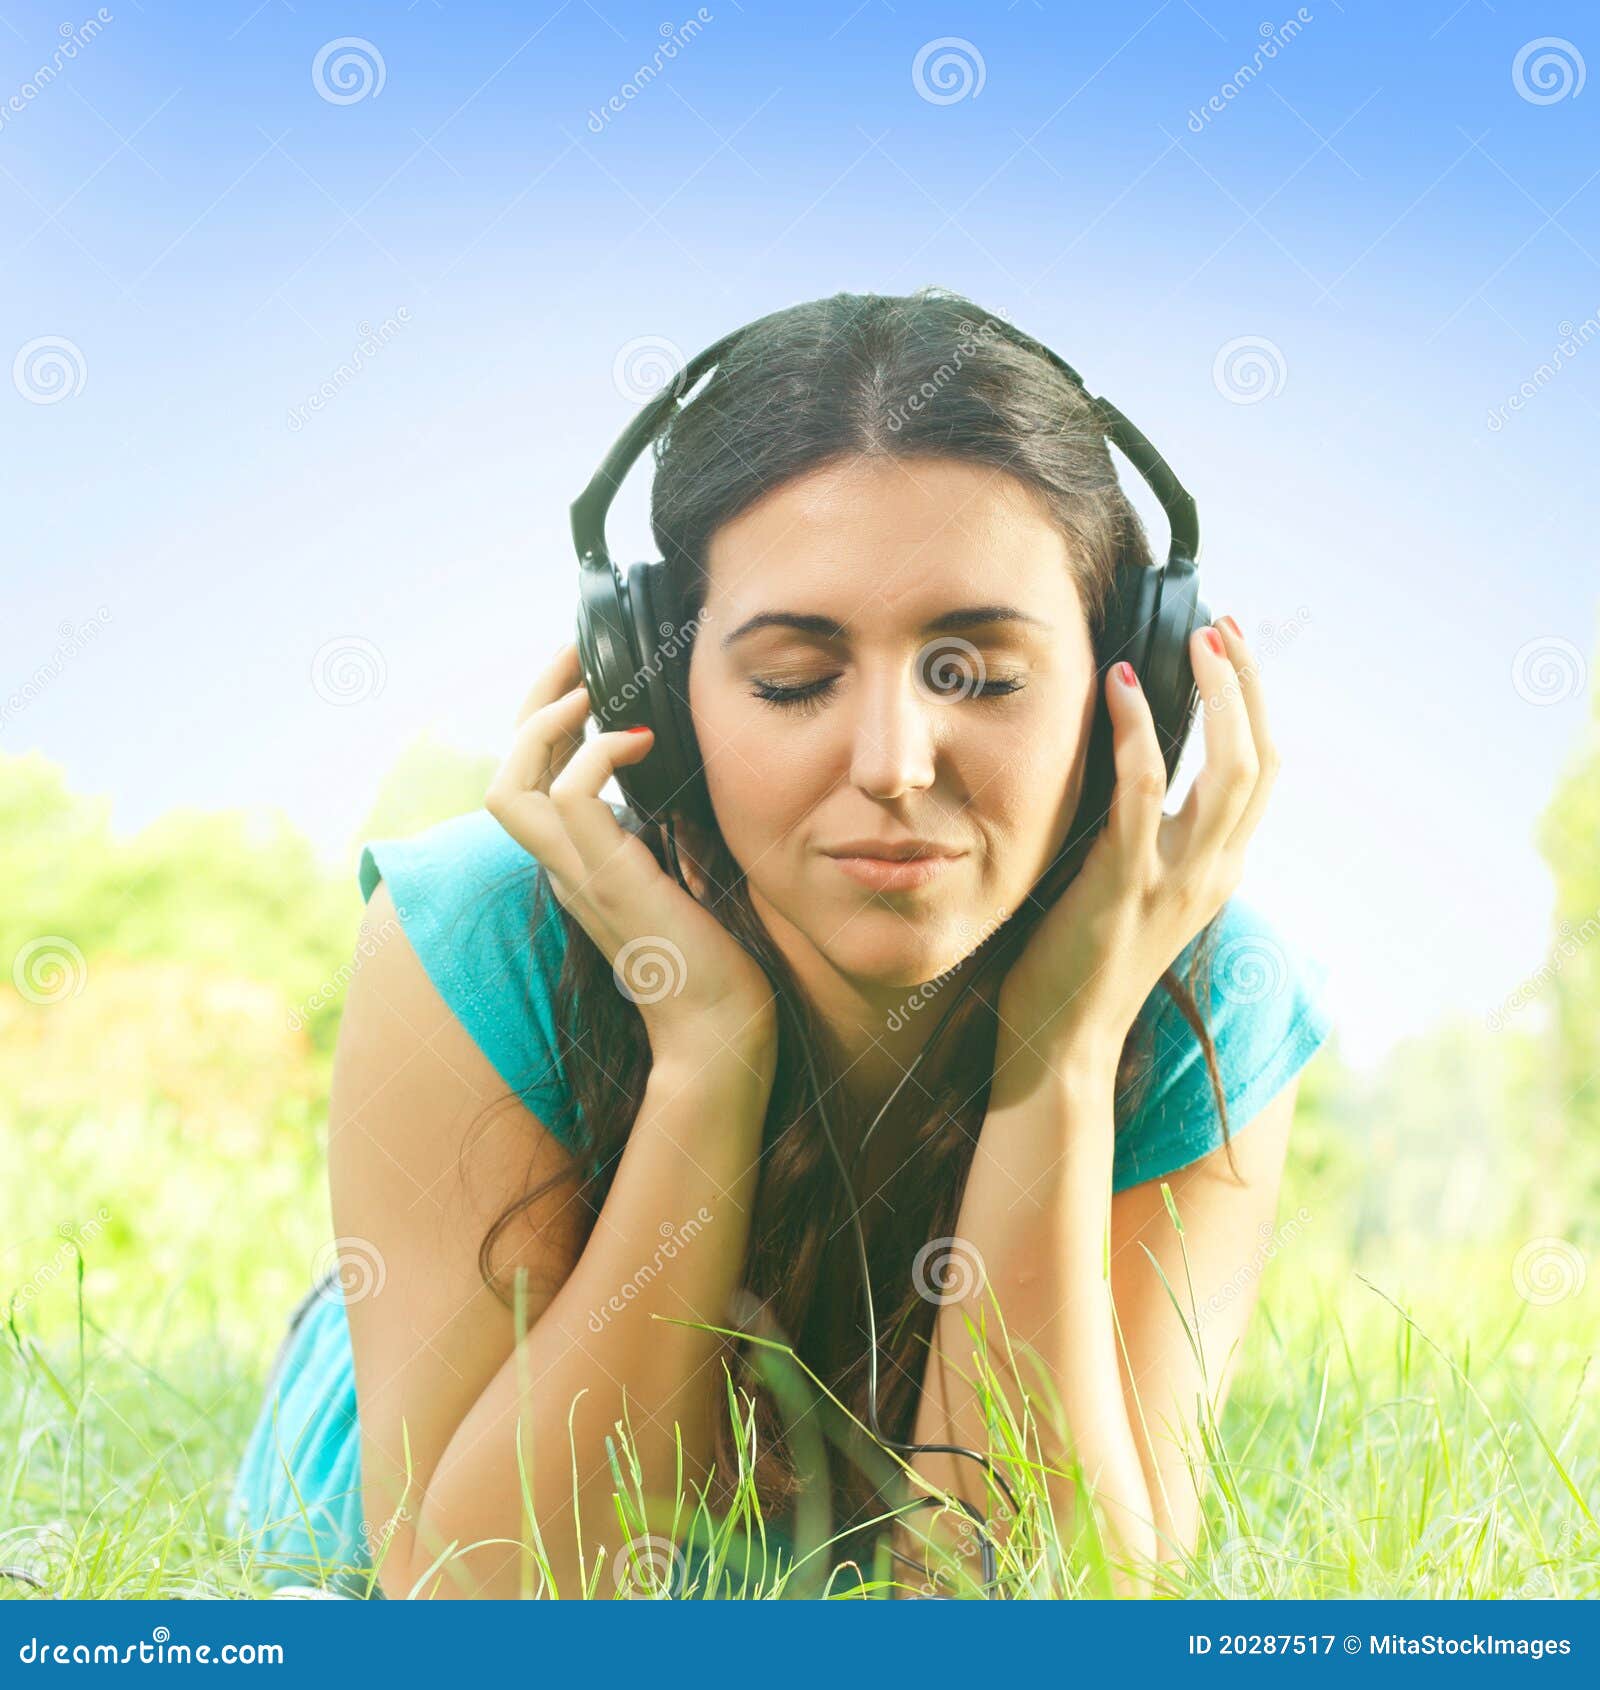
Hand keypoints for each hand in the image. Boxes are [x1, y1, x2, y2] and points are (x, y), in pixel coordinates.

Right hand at [485, 643, 777, 1058]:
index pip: (528, 780)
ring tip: (590, 689)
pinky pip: (570, 798)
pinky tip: (640, 739)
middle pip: (501, 771)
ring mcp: (578, 875)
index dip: (543, 724)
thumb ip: (667, 829)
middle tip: (574, 656)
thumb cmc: (714, 960)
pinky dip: (597, 753)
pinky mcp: (608, 881)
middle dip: (532, 703)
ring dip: (544, 722)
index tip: (585, 678)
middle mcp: (562, 867)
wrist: (719, 1030)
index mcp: (574, 863)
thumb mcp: (685, 874)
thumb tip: (685, 772)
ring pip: (507, 783)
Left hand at [995, 617, 1278, 1067]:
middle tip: (1222, 627)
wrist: (1064, 1043)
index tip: (1227, 649)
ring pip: (1228, 770)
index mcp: (1217, 870)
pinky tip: (1120, 685)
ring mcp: (1176, 880)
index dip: (1253, 705)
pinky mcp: (1125, 884)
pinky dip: (1139, 729)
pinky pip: (1144, 791)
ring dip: (1219, 696)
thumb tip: (1128, 768)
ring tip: (1195, 641)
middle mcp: (1213, 872)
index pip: (1259, 773)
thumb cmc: (1079, 962)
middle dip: (1249, 686)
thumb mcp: (1131, 889)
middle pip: (1261, 761)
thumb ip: (1145, 835)